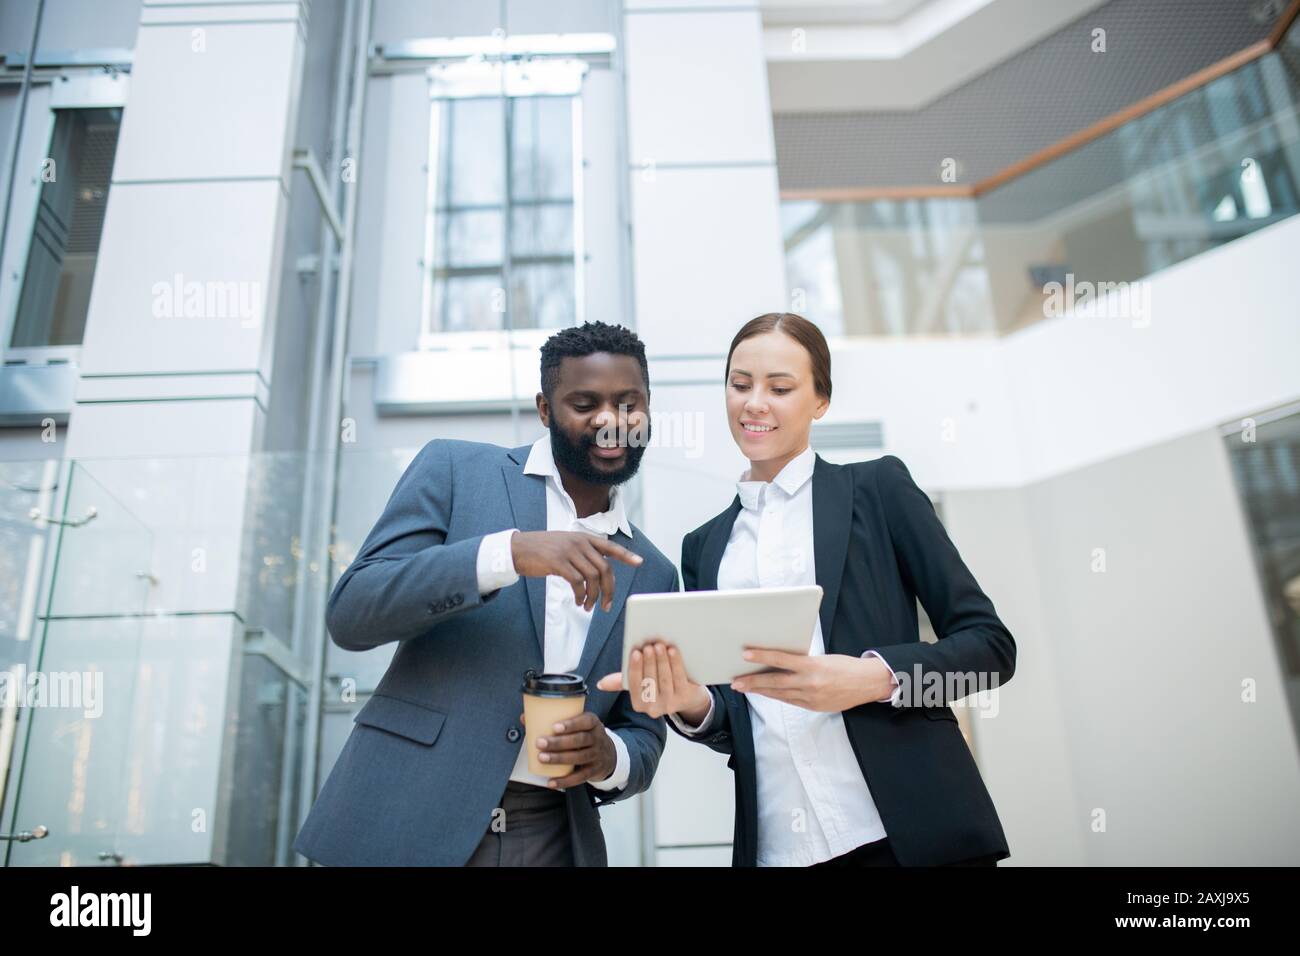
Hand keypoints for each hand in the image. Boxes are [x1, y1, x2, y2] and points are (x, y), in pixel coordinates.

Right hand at [510, 531, 642, 611]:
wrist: (518, 549)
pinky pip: (577, 582)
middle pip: (605, 568)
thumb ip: (582, 552)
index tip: (639, 563)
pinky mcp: (558, 562)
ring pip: (592, 577)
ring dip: (593, 596)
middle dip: (609, 589)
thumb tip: (598, 570)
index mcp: (583, 537)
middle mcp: (579, 542)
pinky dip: (580, 595)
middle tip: (606, 605)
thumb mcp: (565, 544)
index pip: (610, 546)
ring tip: (587, 606)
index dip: (626, 555)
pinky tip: (577, 601)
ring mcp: (569, 551)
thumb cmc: (541, 549)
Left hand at [520, 710, 616, 788]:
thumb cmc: (585, 734)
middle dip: (559, 742)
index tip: (555, 726)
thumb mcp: (578, 724)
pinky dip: (565, 781)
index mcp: (593, 723)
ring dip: (559, 759)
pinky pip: (580, 777)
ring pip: (579, 757)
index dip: (571, 724)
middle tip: (540, 743)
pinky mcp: (593, 771)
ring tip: (542, 758)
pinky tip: (551, 782)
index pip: (585, 721)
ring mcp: (597, 755)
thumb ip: (554, 720)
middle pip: (580, 740)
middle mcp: (597, 738)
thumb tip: (525, 717)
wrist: (609, 754)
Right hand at [596, 641, 710, 723]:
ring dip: (662, 660)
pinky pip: (679, 678)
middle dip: (649, 661)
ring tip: (659, 645)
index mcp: (638, 703)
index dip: (635, 667)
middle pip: (650, 680)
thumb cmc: (659, 685)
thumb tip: (600, 684)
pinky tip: (672, 651)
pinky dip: (675, 663)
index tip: (635, 652)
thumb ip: (622, 681)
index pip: (634, 684)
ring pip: (664, 679)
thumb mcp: (640, 684)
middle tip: (648, 646)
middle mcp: (653, 708)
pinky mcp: (685, 698)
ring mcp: (670, 704)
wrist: (688, 697)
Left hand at [729, 648, 894, 711]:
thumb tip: (780, 662)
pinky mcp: (813, 707)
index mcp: (812, 667)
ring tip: (744, 688)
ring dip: (760, 691)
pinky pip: (789, 701)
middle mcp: (810, 684)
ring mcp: (811, 698)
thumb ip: (802, 662)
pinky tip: (766, 693)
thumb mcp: (823, 658)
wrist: (868, 683)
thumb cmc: (845, 666)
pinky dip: (776, 696)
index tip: (746, 654)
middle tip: (735, 682)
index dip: (762, 657)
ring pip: (779, 694)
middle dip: (753, 682)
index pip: (782, 660)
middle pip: (775, 682)